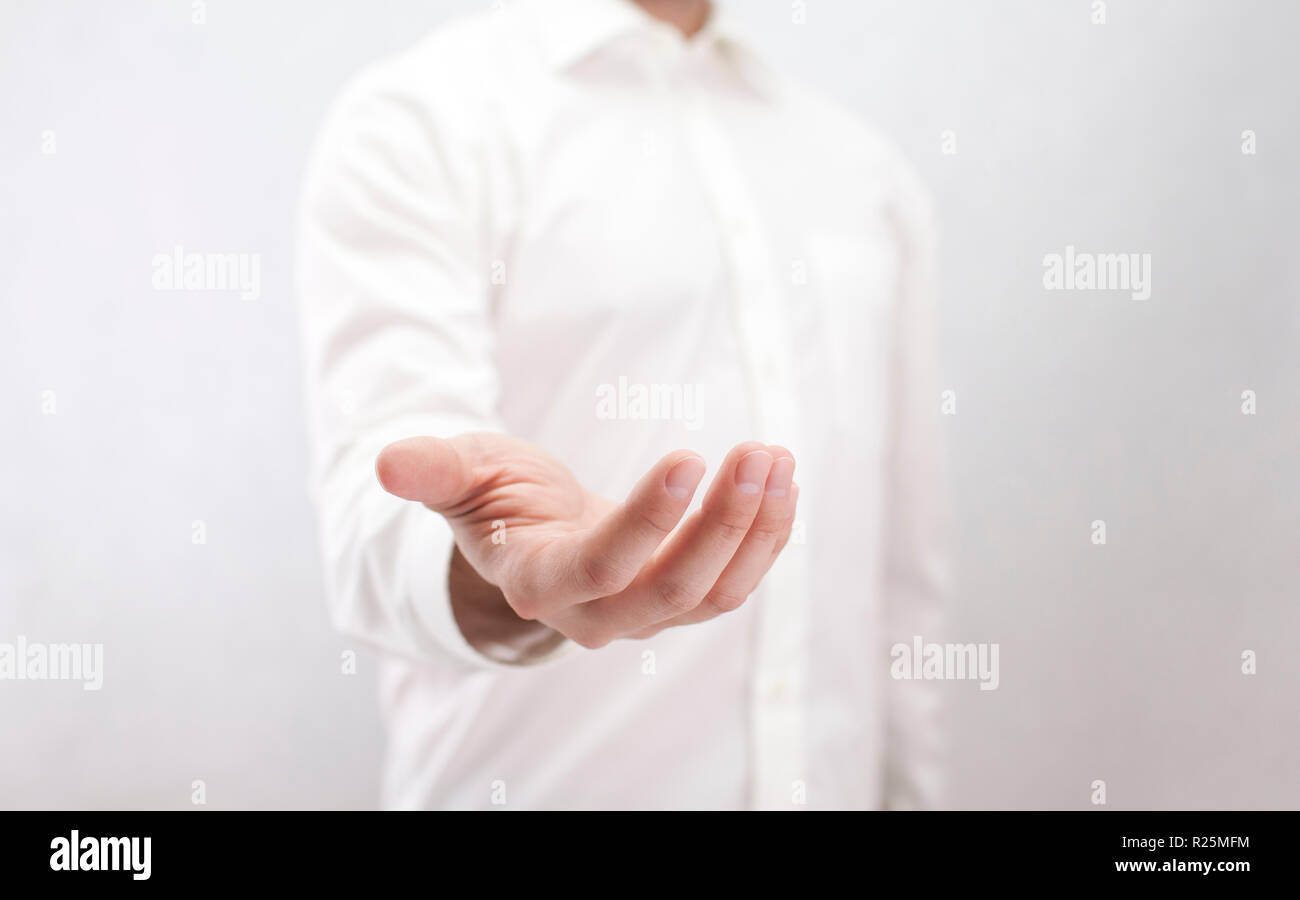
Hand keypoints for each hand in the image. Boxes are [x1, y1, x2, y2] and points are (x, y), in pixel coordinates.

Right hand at [375, 433, 797, 648]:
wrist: (533, 535)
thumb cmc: (496, 499)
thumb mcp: (462, 474)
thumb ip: (432, 470)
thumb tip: (386, 461)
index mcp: (540, 581)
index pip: (600, 565)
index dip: (648, 520)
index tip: (688, 455)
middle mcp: (597, 613)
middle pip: (671, 588)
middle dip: (722, 523)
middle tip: (757, 452)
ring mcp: (644, 613)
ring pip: (713, 594)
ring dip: (755, 530)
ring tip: (778, 459)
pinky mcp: (679, 600)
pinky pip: (732, 586)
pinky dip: (764, 541)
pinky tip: (784, 487)